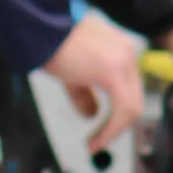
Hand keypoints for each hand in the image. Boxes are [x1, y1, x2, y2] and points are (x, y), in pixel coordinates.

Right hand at [51, 12, 145, 156]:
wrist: (39, 28)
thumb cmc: (49, 44)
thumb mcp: (72, 73)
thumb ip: (85, 93)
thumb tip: (91, 114)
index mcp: (120, 49)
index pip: (129, 88)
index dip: (117, 114)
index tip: (101, 132)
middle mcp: (128, 52)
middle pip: (134, 98)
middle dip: (117, 125)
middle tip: (98, 141)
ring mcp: (124, 60)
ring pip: (131, 106)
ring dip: (113, 130)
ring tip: (95, 144)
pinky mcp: (114, 71)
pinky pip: (122, 108)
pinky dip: (111, 128)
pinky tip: (97, 139)